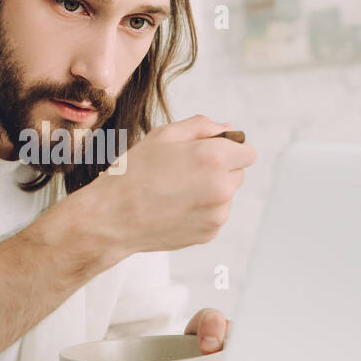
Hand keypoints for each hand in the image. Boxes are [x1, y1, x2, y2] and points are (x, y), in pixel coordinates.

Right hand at [80, 115, 256, 256]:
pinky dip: (200, 211)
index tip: (211, 151)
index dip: (230, 148)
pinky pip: (213, 215)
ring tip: (175, 191)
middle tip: (185, 170)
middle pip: (238, 173)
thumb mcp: (163, 135)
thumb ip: (202, 126)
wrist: (112, 218)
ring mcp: (217, 214)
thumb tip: (228, 128)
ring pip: (225, 196)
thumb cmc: (133, 173)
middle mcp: (222, 188)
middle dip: (220, 169)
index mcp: (214, 158)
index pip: (248, 151)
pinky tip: (173, 208)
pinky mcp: (209, 233)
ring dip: (209, 191)